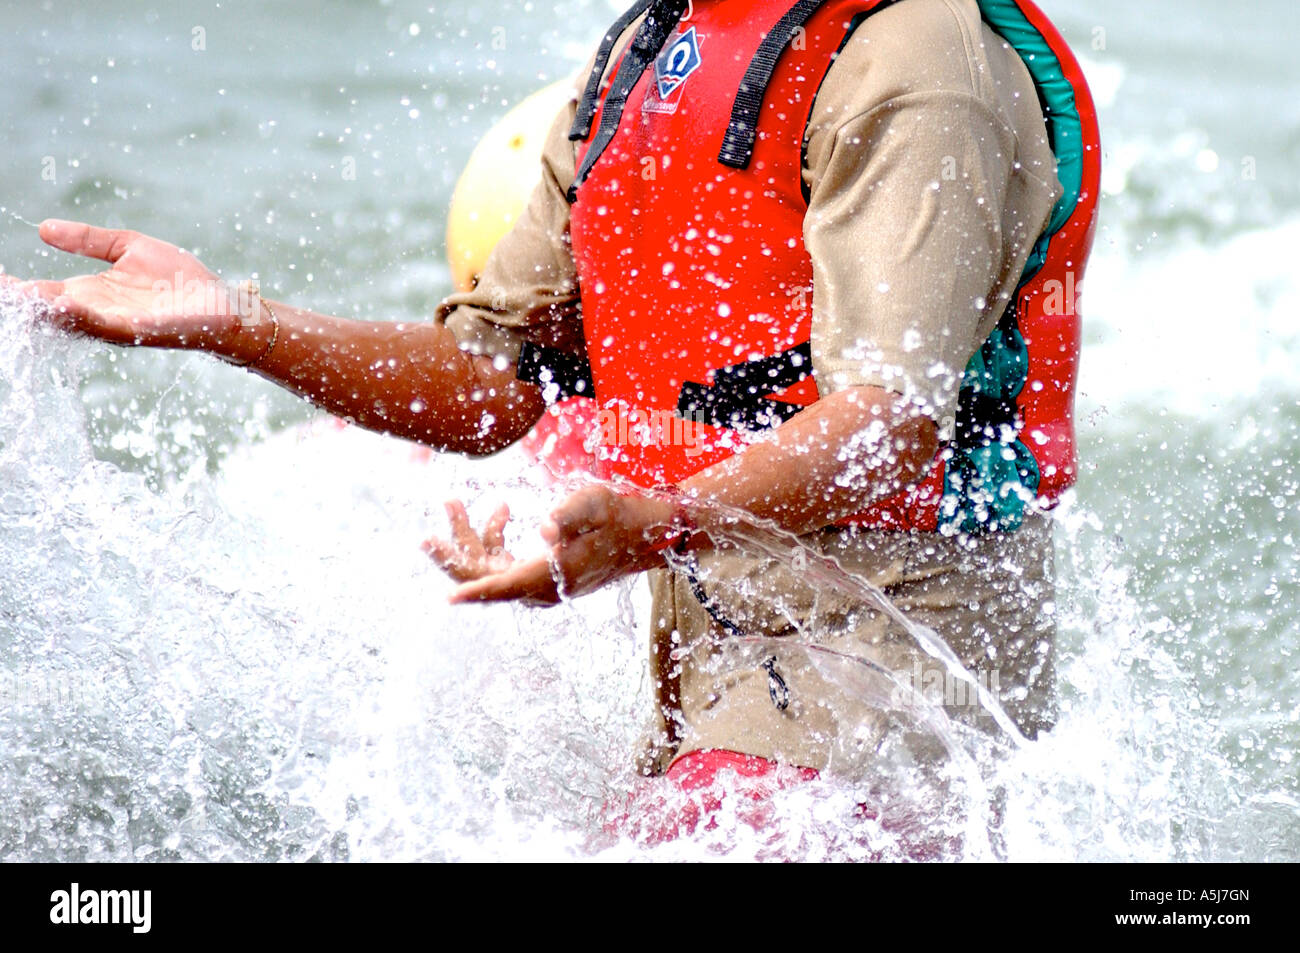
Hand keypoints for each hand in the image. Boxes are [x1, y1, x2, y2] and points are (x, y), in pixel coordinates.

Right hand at [1, 219, 267, 361]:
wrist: (221, 304)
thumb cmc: (180, 280)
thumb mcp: (128, 248)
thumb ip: (88, 240)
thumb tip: (43, 229)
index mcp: (89, 294)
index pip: (39, 293)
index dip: (13, 288)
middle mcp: (95, 314)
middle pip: (44, 311)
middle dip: (18, 303)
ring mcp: (114, 324)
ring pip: (67, 320)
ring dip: (39, 309)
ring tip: (14, 294)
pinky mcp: (138, 329)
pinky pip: (104, 324)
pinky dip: (82, 315)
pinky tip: (63, 302)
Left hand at [423, 487, 682, 605]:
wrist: (644, 534)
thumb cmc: (620, 516)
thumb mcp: (595, 504)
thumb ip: (568, 516)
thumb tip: (545, 531)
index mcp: (552, 576)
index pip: (506, 588)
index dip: (476, 592)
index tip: (450, 599)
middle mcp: (541, 588)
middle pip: (484, 578)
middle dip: (455, 549)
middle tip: (431, 526)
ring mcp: (538, 584)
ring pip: (488, 569)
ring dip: (469, 537)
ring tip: (452, 502)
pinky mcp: (538, 576)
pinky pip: (503, 564)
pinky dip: (494, 538)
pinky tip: (502, 510)